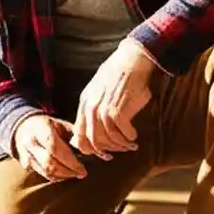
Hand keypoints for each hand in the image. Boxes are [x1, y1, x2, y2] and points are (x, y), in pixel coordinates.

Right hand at [12, 114, 87, 181]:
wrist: (24, 126)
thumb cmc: (48, 125)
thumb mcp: (61, 124)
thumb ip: (75, 135)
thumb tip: (92, 148)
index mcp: (40, 129)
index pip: (55, 148)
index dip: (70, 161)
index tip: (83, 168)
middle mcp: (30, 143)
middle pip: (50, 162)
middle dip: (68, 171)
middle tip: (82, 173)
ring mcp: (26, 154)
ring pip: (45, 171)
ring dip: (63, 176)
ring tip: (75, 174)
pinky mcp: (25, 164)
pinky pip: (42, 174)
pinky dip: (55, 177)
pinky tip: (65, 176)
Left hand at [71, 39, 154, 159]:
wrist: (132, 59)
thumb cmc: (120, 76)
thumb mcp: (99, 92)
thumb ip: (94, 110)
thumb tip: (94, 133)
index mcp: (84, 104)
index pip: (80, 135)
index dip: (90, 148)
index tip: (103, 153)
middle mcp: (90, 107)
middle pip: (92, 140)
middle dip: (107, 150)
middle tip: (120, 151)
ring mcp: (102, 107)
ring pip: (106, 137)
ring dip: (120, 144)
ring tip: (130, 144)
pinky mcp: (116, 107)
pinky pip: (120, 130)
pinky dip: (127, 136)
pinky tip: (133, 135)